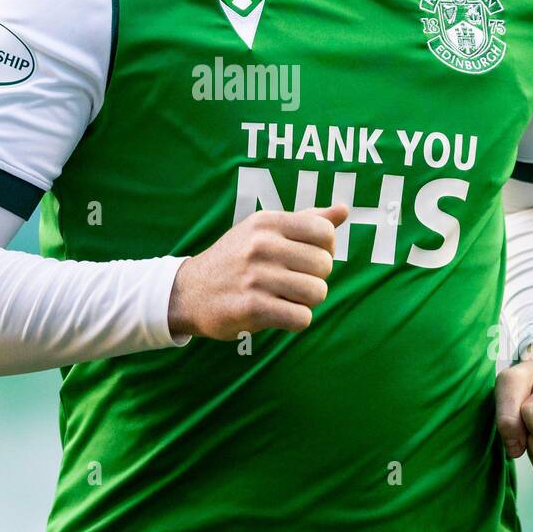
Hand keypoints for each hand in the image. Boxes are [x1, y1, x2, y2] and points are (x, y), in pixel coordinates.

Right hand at [167, 204, 348, 341]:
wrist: (188, 292)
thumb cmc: (236, 259)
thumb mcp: (263, 231)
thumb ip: (306, 220)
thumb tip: (344, 210)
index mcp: (267, 222)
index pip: (324, 232)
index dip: (325, 249)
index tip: (307, 258)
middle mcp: (261, 246)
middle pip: (325, 265)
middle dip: (315, 278)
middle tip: (292, 282)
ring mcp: (255, 277)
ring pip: (317, 293)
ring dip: (306, 301)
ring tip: (285, 298)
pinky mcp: (251, 308)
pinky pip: (302, 318)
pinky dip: (296, 320)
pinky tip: (279, 314)